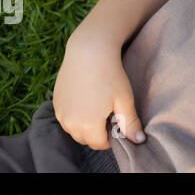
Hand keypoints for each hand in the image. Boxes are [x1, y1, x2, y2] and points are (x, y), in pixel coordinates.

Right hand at [53, 30, 146, 149]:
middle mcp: (69, 122)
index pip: (99, 144)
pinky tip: (87, 98)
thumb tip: (139, 141)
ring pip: (73, 129)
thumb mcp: (124, 100)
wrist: (88, 50)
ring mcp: (60, 112)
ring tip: (99, 105)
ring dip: (85, 124)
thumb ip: (130, 123)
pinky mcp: (55, 101)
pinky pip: (66, 116)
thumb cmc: (110, 74)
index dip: (111, 137)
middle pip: (85, 138)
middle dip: (97, 132)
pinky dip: (75, 114)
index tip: (118, 122)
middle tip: (110, 113)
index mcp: (87, 126)